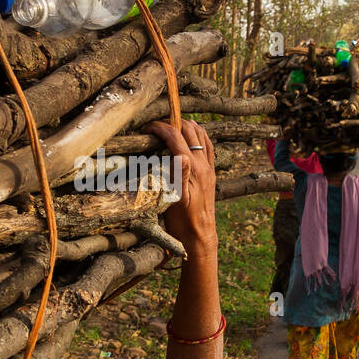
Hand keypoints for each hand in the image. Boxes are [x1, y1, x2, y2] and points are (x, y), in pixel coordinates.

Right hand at [145, 119, 216, 256]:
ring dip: (188, 126)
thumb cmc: (183, 221)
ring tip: (173, 125)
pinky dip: (200, 136)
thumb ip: (179, 176)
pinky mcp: (211, 173)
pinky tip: (193, 136)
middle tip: (157, 126)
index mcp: (192, 169)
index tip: (147, 127)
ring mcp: (209, 168)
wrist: (200, 235)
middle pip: (190, 131)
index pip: (175, 137)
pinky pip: (209, 147)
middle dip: (173, 122)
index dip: (160, 127)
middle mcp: (203, 165)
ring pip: (202, 135)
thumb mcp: (175, 200)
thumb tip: (180, 154)